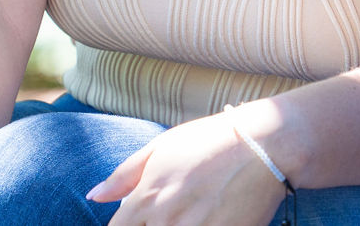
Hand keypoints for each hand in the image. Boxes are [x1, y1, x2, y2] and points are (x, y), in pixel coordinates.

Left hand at [87, 110, 287, 225]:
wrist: (265, 145)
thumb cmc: (211, 141)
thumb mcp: (162, 147)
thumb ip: (124, 175)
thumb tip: (94, 196)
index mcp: (147, 197)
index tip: (139, 220)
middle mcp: (166, 220)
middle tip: (174, 214)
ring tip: (193, 214)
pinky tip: (209, 219)